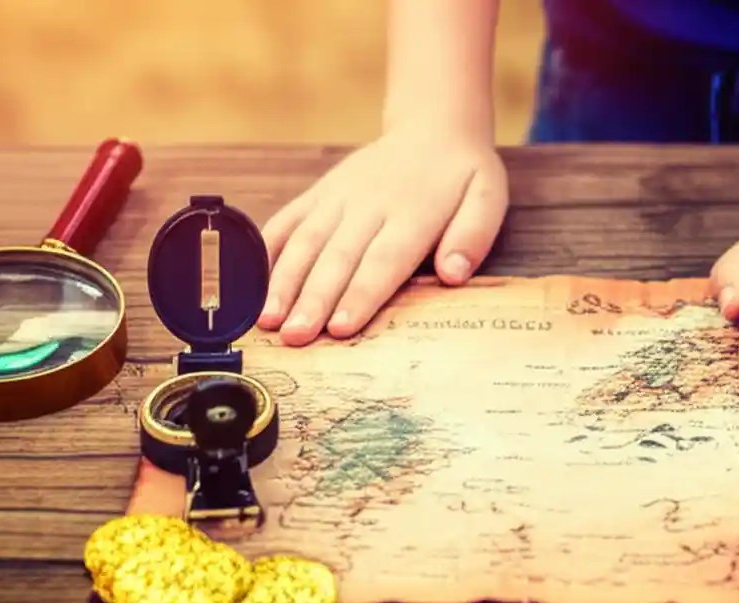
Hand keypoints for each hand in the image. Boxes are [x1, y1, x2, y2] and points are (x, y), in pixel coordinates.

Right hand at [257, 127, 507, 344]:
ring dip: (283, 282)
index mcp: (413, 213)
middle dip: (314, 300)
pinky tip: (250, 282)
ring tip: (267, 319)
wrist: (433, 128)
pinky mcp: (319, 194)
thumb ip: (473, 234)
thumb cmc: (462, 176)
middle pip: (338, 257)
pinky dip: (266, 249)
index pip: (384, 260)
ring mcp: (338, 198)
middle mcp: (370, 205)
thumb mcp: (488, 197)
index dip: (361, 295)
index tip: (341, 327)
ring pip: (306, 242)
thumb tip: (454, 273)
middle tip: (296, 336)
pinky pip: (287, 220)